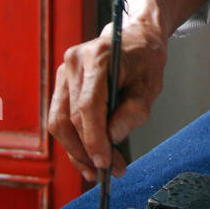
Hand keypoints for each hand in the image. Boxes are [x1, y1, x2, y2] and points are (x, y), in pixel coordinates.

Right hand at [46, 13, 167, 181]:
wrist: (136, 38)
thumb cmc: (145, 59)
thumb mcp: (150, 86)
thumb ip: (133, 112)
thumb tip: (112, 138)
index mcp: (99, 57)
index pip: (88, 106)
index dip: (94, 139)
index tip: (105, 162)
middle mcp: (75, 62)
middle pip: (69, 117)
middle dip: (87, 150)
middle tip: (108, 170)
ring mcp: (64, 71)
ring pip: (59, 122)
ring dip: (76, 150)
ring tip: (95, 170)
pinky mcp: (61, 82)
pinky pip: (59, 117)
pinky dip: (72, 140)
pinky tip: (86, 156)